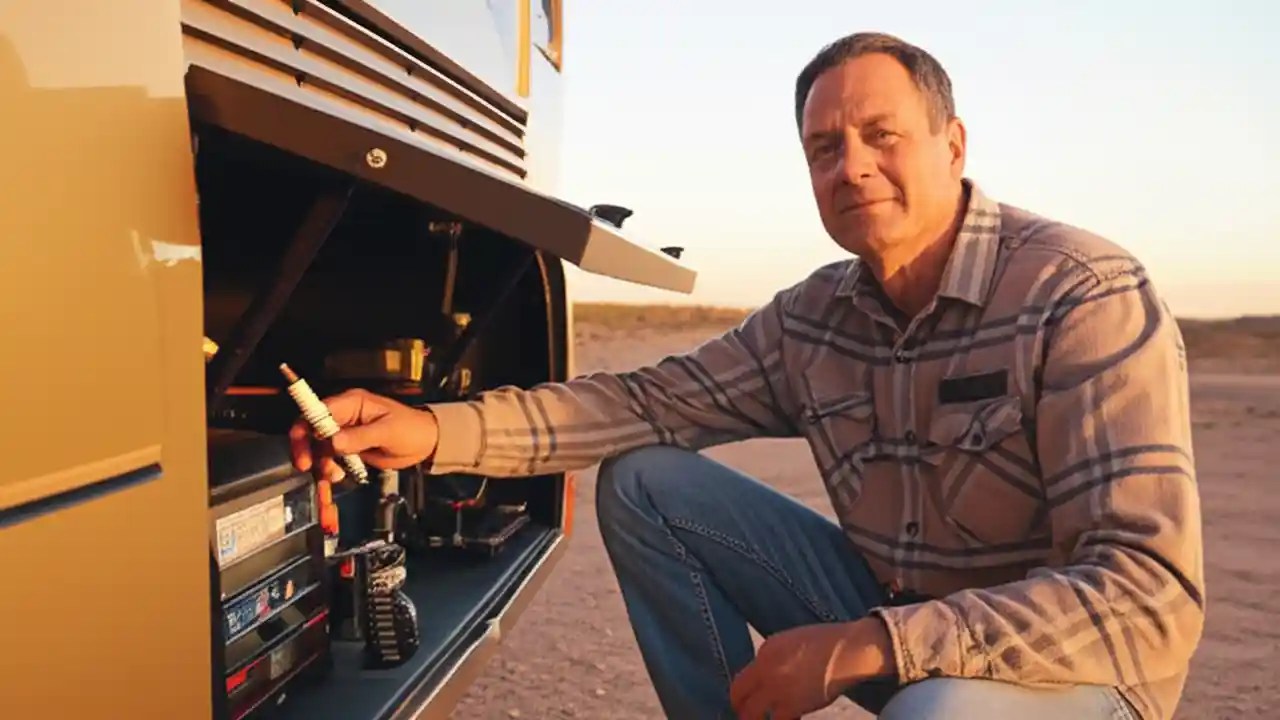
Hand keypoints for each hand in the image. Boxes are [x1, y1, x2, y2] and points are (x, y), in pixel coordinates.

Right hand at [288, 388, 439, 481]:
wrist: (425, 444)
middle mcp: (343, 416)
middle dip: (306, 448)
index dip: (306, 426)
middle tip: (307, 466)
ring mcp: (343, 433)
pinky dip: (328, 469)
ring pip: (317, 447)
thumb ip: (360, 436)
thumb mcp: (388, 431)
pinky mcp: (347, 449)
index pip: (317, 410)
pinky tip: (339, 476)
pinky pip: (328, 459)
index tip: (306, 446)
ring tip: (334, 475)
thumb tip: (334, 442)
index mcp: (351, 403)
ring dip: (320, 462)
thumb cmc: (411, 429)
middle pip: (310, 428)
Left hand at [729, 618, 893, 719]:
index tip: (748, 698)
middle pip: (738, 694)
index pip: (743, 675)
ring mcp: (776, 688)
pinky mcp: (791, 705)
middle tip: (745, 714)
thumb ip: (775, 657)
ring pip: (751, 713)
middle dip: (740, 707)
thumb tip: (769, 674)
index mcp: (766, 650)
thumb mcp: (791, 641)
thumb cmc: (827, 642)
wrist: (847, 650)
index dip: (743, 690)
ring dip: (753, 719)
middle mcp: (765, 668)